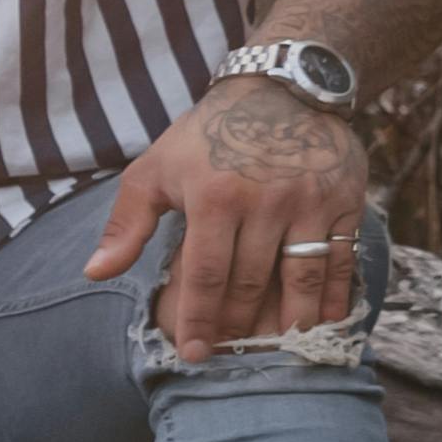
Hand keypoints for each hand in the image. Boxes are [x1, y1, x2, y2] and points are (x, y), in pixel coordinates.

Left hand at [88, 78, 370, 357]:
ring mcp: (310, 202)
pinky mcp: (346, 201)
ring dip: (289, 321)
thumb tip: (95, 273)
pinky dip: (333, 295)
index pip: (205, 275)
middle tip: (227, 351)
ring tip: (275, 346)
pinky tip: (322, 321)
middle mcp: (266, 201)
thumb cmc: (206, 135)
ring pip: (301, 278)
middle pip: (252, 282)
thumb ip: (126, 224)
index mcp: (214, 196)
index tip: (193, 352)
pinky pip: (341, 259)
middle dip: (236, 324)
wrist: (282, 89)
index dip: (199, 319)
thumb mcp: (154, 169)